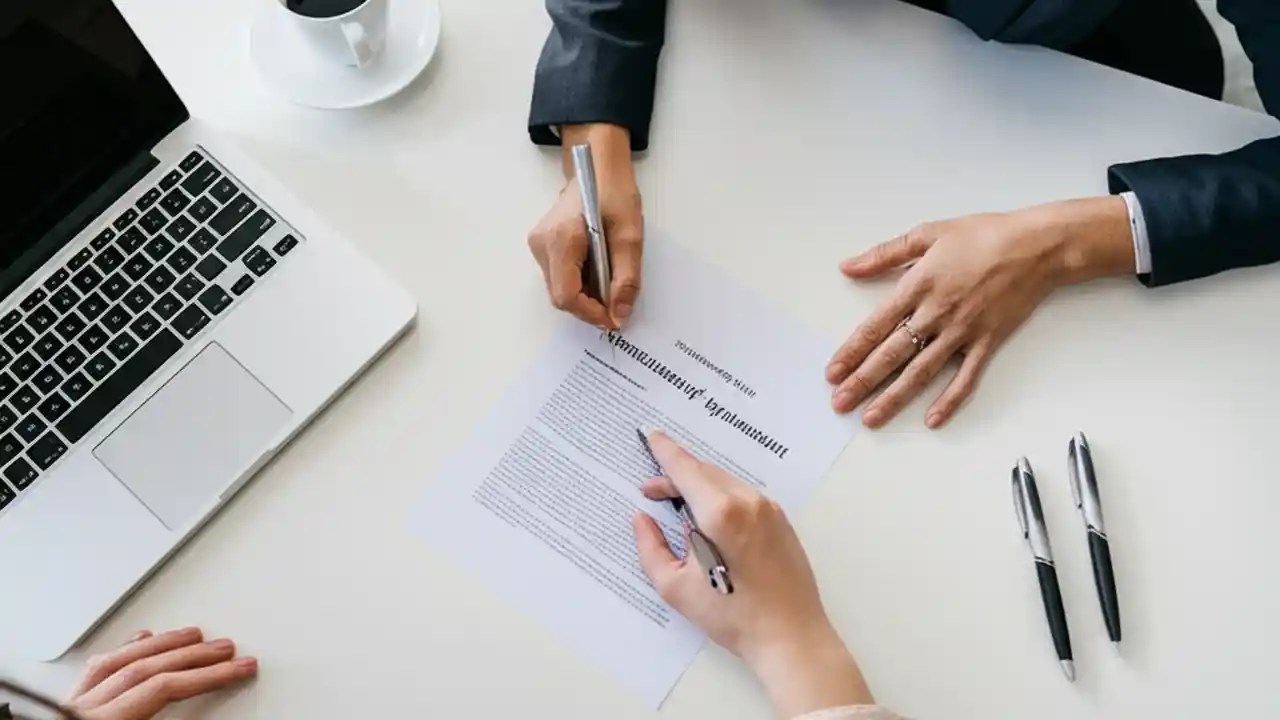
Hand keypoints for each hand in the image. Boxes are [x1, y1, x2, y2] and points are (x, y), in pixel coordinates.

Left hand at [65, 627, 256, 719]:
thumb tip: (194, 719)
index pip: (163, 689)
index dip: (207, 677)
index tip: (237, 669)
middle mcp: (82, 712)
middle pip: (146, 668)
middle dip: (193, 658)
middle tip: (226, 650)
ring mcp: (69, 709)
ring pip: (119, 662)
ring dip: (162, 646)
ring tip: (193, 638)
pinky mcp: (61, 711)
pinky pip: (94, 670)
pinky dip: (123, 653)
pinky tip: (139, 645)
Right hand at [528, 123, 643, 328]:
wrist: (596, 163)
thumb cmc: (613, 191)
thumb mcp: (629, 235)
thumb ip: (625, 278)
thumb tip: (620, 314)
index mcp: (561, 239)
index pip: (566, 295)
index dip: (591, 313)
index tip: (615, 318)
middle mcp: (541, 244)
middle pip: (560, 295)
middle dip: (589, 306)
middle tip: (617, 304)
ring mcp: (538, 245)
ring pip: (558, 289)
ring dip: (585, 296)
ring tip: (610, 286)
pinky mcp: (542, 245)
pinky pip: (558, 276)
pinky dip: (579, 283)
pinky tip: (598, 274)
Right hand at [631, 430, 872, 716]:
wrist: (790, 636)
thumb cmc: (733, 615)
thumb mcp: (675, 587)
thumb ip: (650, 546)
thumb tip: (642, 519)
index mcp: (721, 512)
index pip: (685, 469)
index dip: (664, 451)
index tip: (650, 436)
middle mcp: (748, 501)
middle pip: (705, 472)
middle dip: (676, 476)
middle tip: (651, 493)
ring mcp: (769, 509)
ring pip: (725, 482)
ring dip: (699, 488)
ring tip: (680, 513)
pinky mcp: (781, 520)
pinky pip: (744, 495)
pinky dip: (721, 497)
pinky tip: (710, 523)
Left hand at [826, 196, 1133, 428]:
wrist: (1036, 246)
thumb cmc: (983, 235)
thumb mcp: (927, 233)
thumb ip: (884, 253)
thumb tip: (848, 266)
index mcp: (917, 286)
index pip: (874, 327)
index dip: (850, 351)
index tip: (831, 372)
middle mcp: (936, 314)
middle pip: (891, 355)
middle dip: (862, 381)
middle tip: (840, 403)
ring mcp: (962, 332)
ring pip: (921, 372)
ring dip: (894, 397)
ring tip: (871, 418)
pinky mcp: (987, 342)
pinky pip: (966, 378)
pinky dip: (949, 400)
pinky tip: (932, 419)